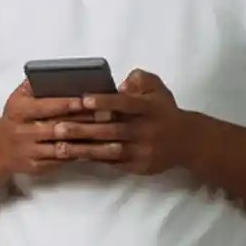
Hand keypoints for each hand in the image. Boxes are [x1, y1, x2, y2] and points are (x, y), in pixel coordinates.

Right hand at [0, 81, 122, 175]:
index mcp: (19, 110)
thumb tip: (57, 71)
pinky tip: (99, 153)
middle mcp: (24, 131)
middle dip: (85, 123)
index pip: (47, 106)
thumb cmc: (15, 117)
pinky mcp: (37, 167)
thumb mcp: (18, 97)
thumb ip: (34, 84)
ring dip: (89, 144)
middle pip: (59, 128)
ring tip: (112, 140)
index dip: (68, 103)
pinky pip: (63, 162)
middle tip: (110, 117)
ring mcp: (30, 151)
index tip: (89, 99)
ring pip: (64, 148)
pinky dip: (81, 156)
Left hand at [54, 69, 198, 175]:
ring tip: (59, 147)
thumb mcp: (157, 88)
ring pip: (108, 150)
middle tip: (57, 128)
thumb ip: (140, 79)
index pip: (124, 104)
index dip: (104, 102)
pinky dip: (93, 159)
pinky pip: (112, 163)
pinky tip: (74, 156)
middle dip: (83, 129)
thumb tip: (120, 85)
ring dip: (82, 148)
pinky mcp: (138, 166)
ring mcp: (141, 150)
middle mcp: (144, 130)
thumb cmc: (164, 110)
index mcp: (148, 108)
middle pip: (111, 130)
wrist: (188, 142)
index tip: (84, 99)